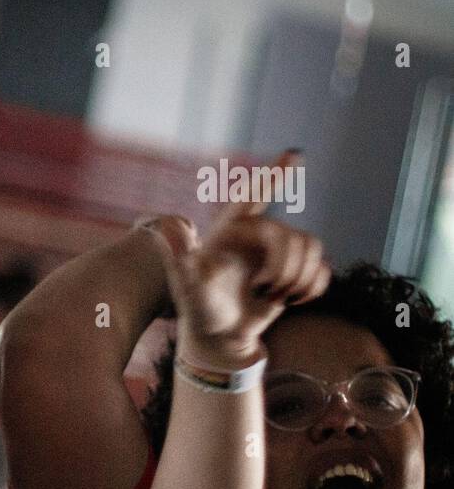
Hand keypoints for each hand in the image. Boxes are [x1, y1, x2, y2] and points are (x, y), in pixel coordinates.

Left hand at [158, 151, 329, 369]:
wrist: (220, 335)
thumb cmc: (198, 308)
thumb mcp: (186, 286)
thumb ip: (180, 257)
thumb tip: (166, 227)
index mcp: (231, 230)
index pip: (252, 196)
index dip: (273, 175)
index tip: (295, 153)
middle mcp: (257, 235)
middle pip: (291, 234)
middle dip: (284, 266)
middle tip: (263, 290)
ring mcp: (278, 252)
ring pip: (312, 247)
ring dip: (298, 278)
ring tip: (273, 296)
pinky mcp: (295, 271)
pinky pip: (322, 269)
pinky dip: (312, 287)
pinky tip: (293, 300)